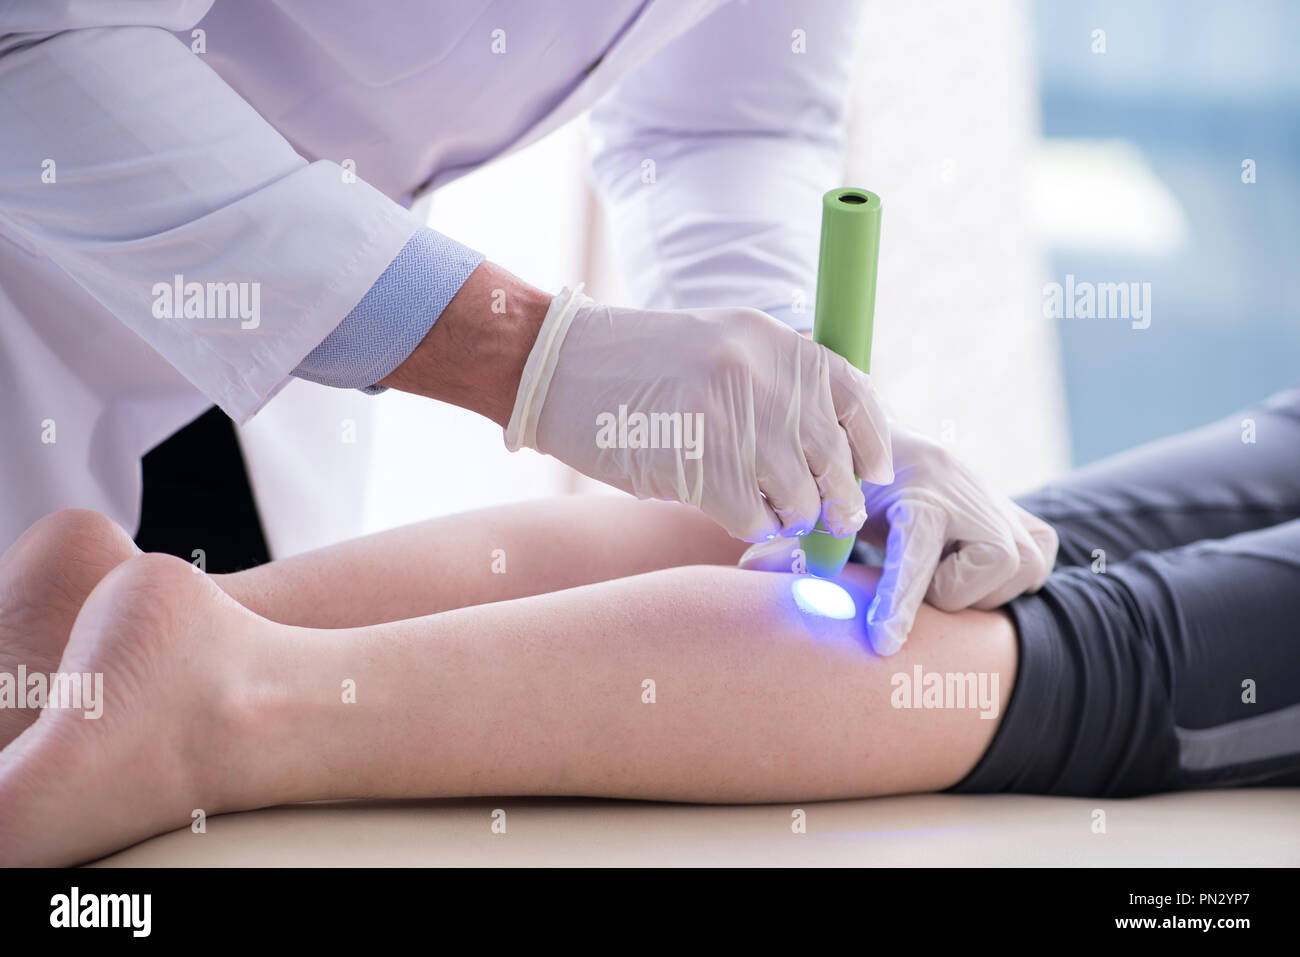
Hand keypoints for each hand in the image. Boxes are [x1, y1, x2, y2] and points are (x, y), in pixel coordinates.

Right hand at [504, 287, 893, 541]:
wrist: (558, 367)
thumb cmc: (638, 368)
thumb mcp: (721, 349)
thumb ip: (776, 385)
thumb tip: (835, 451)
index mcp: (771, 341)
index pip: (855, 395)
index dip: (872, 443)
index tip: (872, 473)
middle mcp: (760, 375)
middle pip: (833, 457)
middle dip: (837, 497)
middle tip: (826, 516)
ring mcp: (731, 420)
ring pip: (799, 496)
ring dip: (789, 515)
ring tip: (768, 511)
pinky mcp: (699, 465)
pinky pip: (754, 518)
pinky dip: (750, 526)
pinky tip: (731, 513)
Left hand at [741, 427, 1057, 654]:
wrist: (912, 456)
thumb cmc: (861, 489)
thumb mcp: (828, 509)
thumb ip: (795, 541)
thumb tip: (749, 573)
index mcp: (920, 485)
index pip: (912, 555)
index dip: (897, 603)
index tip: (882, 646)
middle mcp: (974, 496)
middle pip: (955, 592)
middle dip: (926, 593)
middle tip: (904, 559)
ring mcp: (1013, 516)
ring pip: (992, 595)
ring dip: (956, 590)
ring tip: (935, 556)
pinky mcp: (1039, 537)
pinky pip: (1024, 588)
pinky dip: (990, 587)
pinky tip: (966, 559)